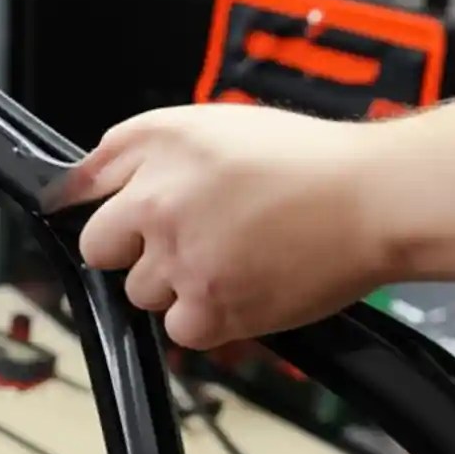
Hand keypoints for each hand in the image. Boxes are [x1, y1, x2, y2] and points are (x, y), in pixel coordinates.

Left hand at [59, 104, 393, 349]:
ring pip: (140, 291)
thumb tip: (81, 181)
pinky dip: (204, 318)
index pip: (81, 188)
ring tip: (227, 259)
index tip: (113, 218)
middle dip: (130, 248)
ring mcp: (180, 259)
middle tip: (182, 240)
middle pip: (99, 248)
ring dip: (173, 284)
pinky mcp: (210, 308)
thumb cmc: (306, 160)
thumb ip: (137, 150)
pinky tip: (239, 287)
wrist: (373, 198)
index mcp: (155, 148)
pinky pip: (179, 328)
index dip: (103, 204)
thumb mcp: (210, 125)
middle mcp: (157, 202)